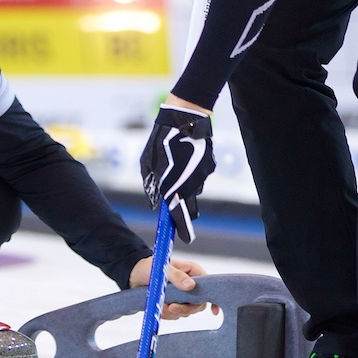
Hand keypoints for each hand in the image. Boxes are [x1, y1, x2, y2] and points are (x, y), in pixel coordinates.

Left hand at [129, 257, 220, 319]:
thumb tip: (190, 286)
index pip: (209, 287)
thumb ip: (177, 277)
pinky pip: (175, 315)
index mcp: (193, 272)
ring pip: (186, 311)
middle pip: (198, 304)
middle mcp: (191, 285)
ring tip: (160, 304)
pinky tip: (159, 307)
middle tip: (171, 307)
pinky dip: (167, 314)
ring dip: (173, 311)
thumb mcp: (164, 269)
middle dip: (185, 308)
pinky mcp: (174, 303)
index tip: (214, 311)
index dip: (213, 298)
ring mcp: (183, 296)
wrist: (134, 274)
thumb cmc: (150, 266)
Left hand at [140, 105, 214, 241]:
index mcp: (172, 185)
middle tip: (174, 194)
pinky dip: (193, 171)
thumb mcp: (147, 164)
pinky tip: (186, 157)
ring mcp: (202, 175)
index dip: (181, 228)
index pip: (178, 214)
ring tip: (176, 165)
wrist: (184, 118)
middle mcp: (190, 184)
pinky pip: (201, 175)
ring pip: (195, 189)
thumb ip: (151, 186)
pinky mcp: (210, 166)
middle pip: (190, 206)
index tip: (185, 238)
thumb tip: (155, 203)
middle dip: (183, 206)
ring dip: (186, 184)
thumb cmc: (161, 140)